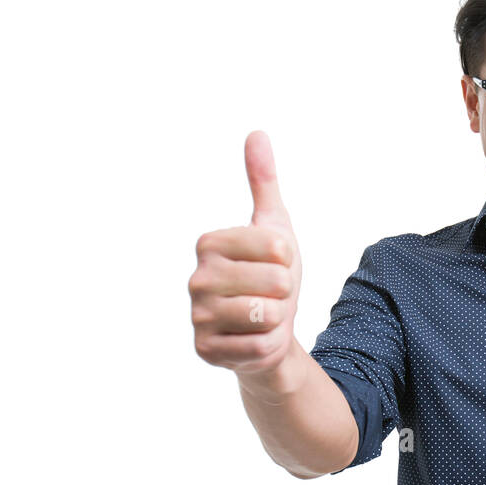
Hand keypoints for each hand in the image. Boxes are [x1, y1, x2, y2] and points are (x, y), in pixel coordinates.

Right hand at [189, 131, 303, 374]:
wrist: (268, 331)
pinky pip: (260, 347)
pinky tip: (254, 340)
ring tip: (263, 317)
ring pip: (269, 315)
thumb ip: (264, 182)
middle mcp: (196, 277)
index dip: (289, 260)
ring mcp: (197, 316)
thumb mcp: (275, 227)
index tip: (274, 264)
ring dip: (279, 320)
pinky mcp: (205, 350)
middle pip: (277, 282)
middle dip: (286, 293)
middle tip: (270, 296)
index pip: (278, 246)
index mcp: (209, 242)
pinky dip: (268, 346)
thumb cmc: (271, 275)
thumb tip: (256, 133)